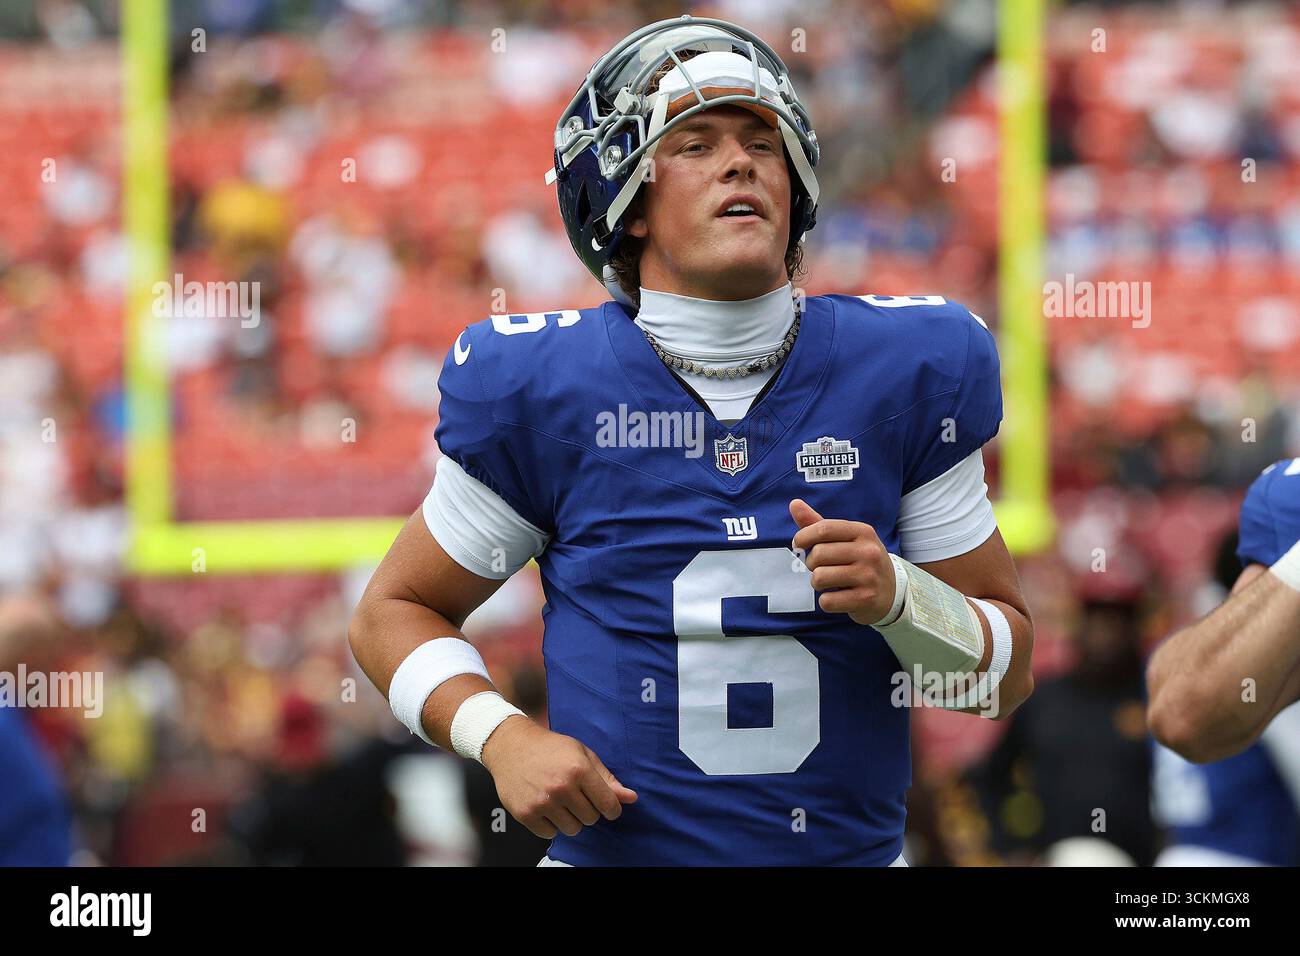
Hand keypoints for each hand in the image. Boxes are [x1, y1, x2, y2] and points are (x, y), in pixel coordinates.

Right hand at [480, 716, 637, 838]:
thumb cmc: (550, 748)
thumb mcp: (582, 754)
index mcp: (579, 769)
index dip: (611, 808)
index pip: (608, 805)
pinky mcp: (526, 814)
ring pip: (572, 829)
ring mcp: (542, 802)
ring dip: (570, 819)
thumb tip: (631, 798)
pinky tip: (545, 806)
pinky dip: (550, 824)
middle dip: (588, 810)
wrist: (511, 746)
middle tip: (575, 795)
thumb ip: (607, 778)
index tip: (607, 806)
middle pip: (591, 819)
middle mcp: (561, 787)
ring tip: (560, 800)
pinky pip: (550, 834)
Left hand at [790, 498, 896, 625]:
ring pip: (819, 578)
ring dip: (817, 583)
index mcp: (863, 532)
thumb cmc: (860, 560)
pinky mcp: (866, 599)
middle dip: (810, 563)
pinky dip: (826, 602)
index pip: (823, 528)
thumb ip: (818, 523)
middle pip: (818, 554)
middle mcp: (869, 552)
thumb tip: (794, 503)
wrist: (891, 592)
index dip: (803, 536)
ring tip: (830, 582)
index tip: (798, 544)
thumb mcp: (845, 539)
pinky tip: (838, 597)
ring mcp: (869, 576)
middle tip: (821, 568)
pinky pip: (827, 601)